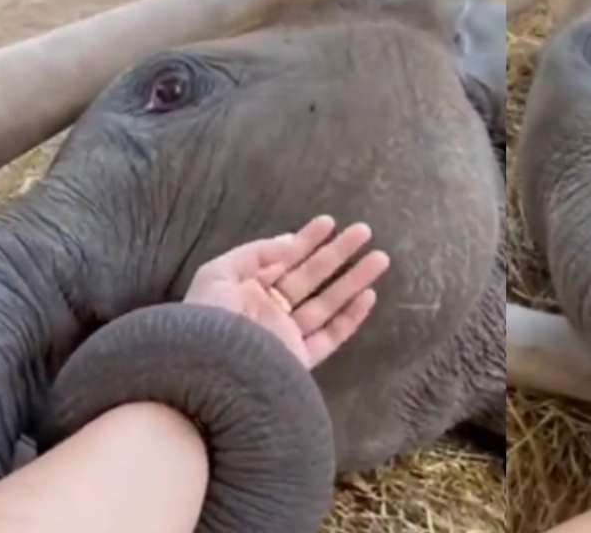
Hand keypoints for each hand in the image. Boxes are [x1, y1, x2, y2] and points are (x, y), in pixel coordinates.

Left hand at [184, 215, 390, 368]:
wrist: (209, 368)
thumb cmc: (209, 318)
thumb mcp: (219, 273)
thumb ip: (256, 254)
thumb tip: (290, 242)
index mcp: (248, 289)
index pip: (284, 259)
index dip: (306, 240)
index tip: (330, 222)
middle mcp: (270, 311)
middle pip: (311, 277)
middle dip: (337, 253)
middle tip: (364, 231)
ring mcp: (286, 335)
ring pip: (327, 303)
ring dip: (354, 280)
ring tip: (381, 257)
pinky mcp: (300, 359)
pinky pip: (331, 337)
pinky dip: (351, 318)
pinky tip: (369, 295)